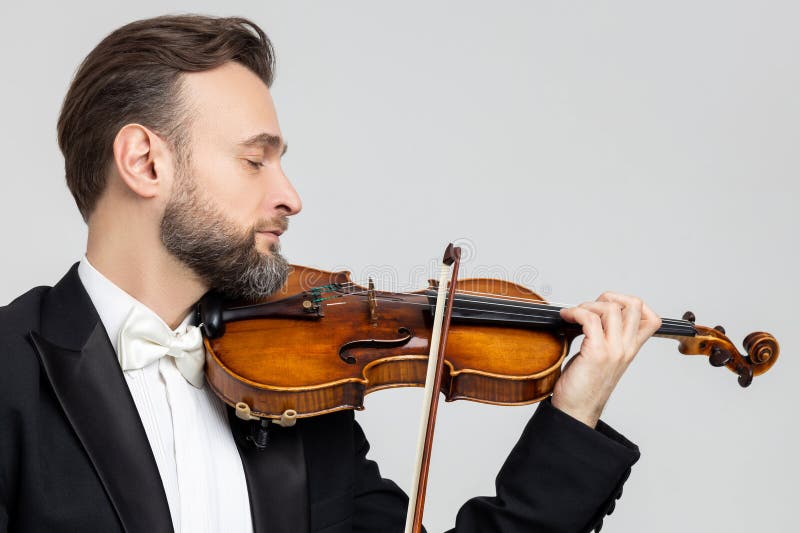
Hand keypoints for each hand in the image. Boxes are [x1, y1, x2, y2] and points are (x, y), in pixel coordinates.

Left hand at [552, 292, 660, 427]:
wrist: (576, 411)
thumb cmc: (584, 386)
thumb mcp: (603, 359)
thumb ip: (606, 338)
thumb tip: (591, 311)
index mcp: (630, 349)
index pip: (651, 318)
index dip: (632, 304)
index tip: (609, 306)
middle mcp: (626, 348)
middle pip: (634, 305)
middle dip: (609, 297)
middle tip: (590, 308)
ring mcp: (613, 350)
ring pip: (611, 308)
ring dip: (588, 304)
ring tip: (574, 314)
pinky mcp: (596, 353)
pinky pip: (589, 318)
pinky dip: (574, 312)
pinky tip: (566, 318)